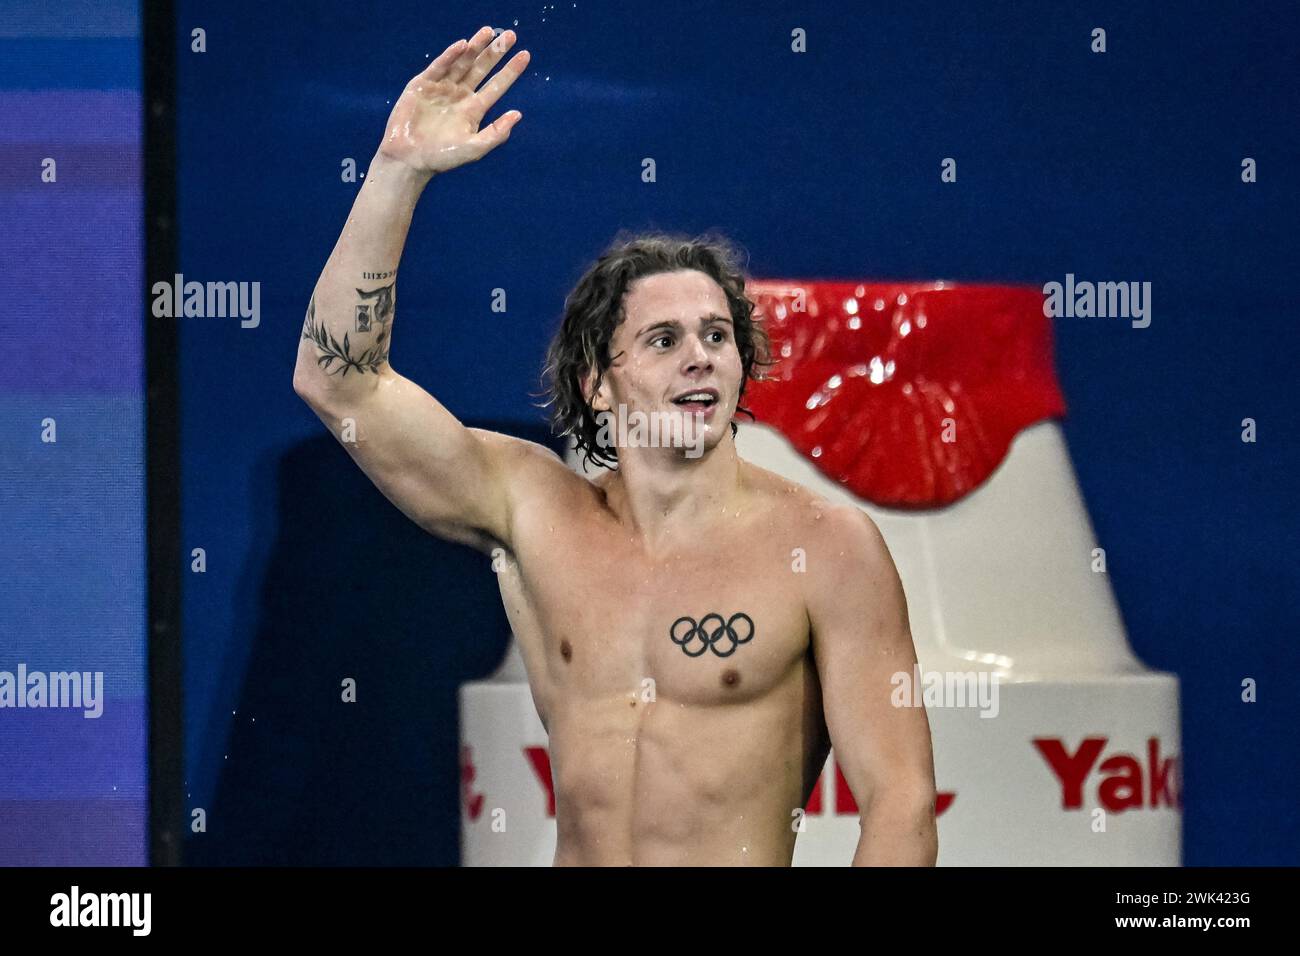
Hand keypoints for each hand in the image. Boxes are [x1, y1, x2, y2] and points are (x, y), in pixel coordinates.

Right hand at [377, 26, 529, 175]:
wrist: (410, 159)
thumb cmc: (442, 157)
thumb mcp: (474, 149)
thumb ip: (496, 133)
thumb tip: (518, 114)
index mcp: (474, 109)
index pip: (496, 86)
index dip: (510, 71)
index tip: (525, 55)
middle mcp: (460, 95)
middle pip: (481, 69)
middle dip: (495, 52)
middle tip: (510, 35)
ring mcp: (441, 88)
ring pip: (462, 63)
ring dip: (475, 47)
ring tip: (488, 31)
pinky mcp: (422, 84)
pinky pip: (439, 66)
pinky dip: (450, 56)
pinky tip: (463, 45)